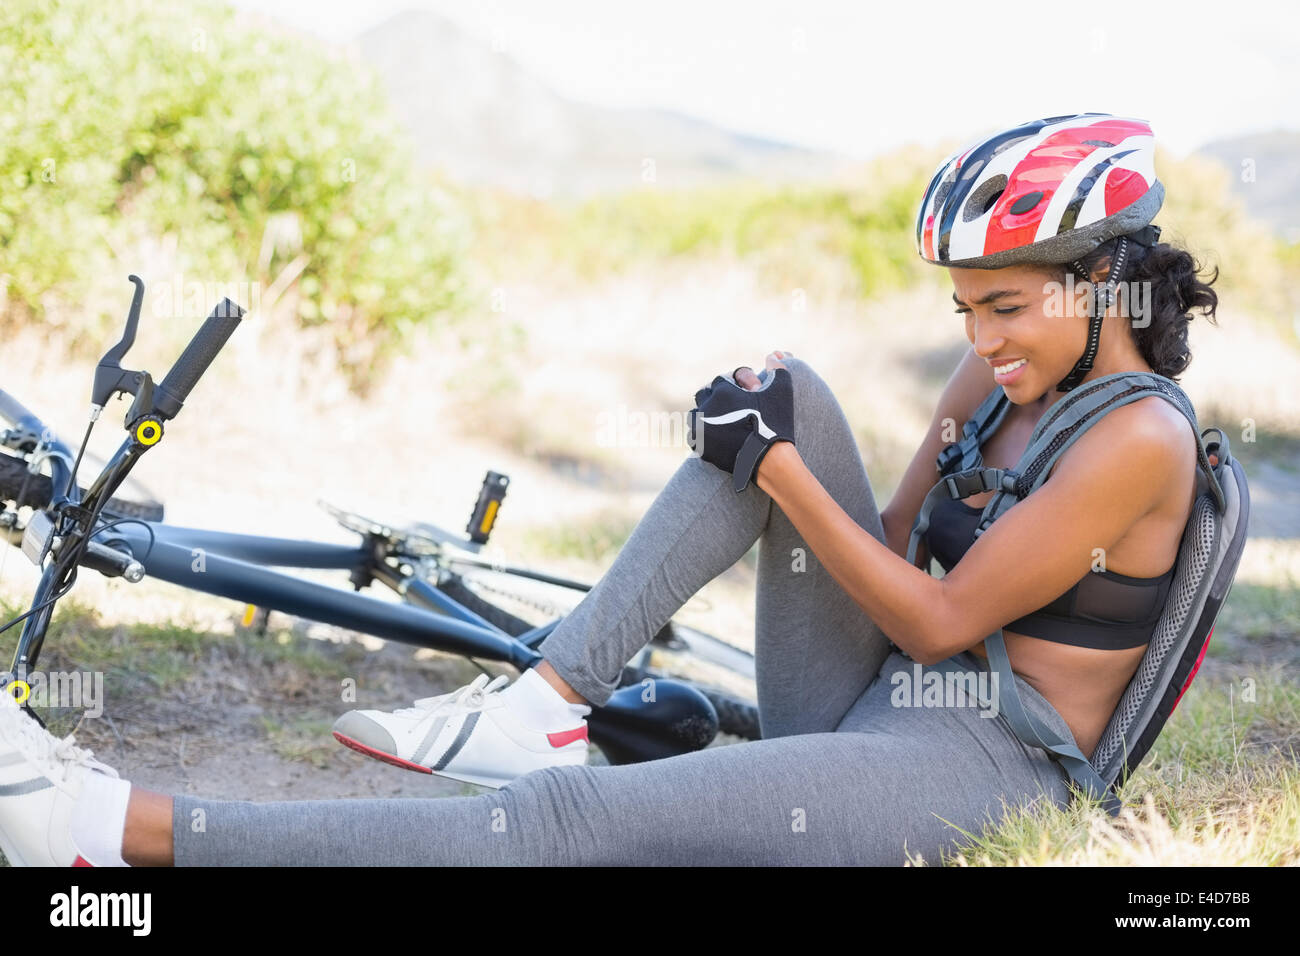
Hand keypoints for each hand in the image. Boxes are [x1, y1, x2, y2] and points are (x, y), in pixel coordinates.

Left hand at [687, 352, 795, 491]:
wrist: (769, 459)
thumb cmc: (776, 422)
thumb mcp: (781, 390)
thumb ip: (778, 369)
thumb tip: (773, 356)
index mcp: (722, 390)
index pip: (719, 381)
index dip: (730, 385)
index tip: (738, 392)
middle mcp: (707, 407)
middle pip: (703, 395)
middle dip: (713, 397)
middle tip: (726, 405)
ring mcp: (702, 429)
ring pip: (695, 416)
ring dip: (704, 415)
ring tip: (717, 420)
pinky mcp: (702, 448)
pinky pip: (695, 438)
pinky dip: (702, 436)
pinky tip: (714, 437)